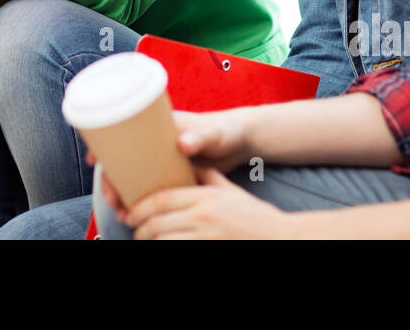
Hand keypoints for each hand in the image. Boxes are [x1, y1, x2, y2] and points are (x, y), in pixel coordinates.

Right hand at [93, 109, 253, 221]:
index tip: (94, 160)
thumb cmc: (225, 130)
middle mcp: (155, 143)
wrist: (241, 141)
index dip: (104, 145)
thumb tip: (183, 143)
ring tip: (123, 213)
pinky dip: (139, 200)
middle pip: (123, 161)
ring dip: (123, 195)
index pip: (124, 132)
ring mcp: (161, 160)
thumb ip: (200, 137)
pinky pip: (148, 188)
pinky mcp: (171, 174)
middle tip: (112, 200)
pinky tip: (136, 214)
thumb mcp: (212, 133)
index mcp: (158, 127)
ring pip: (133, 178)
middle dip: (111, 182)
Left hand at [126, 166, 291, 238]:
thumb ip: (206, 175)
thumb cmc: (254, 215)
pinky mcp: (209, 250)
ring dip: (149, 243)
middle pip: (157, 222)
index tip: (129, 212)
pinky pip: (176, 251)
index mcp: (205, 197)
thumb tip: (186, 159)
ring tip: (144, 241)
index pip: (161, 199)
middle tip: (134, 230)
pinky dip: (164, 250)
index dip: (139, 207)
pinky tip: (160, 248)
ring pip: (163, 241)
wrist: (281, 238)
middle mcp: (203, 216)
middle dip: (139, 229)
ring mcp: (206, 237)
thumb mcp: (229, 190)